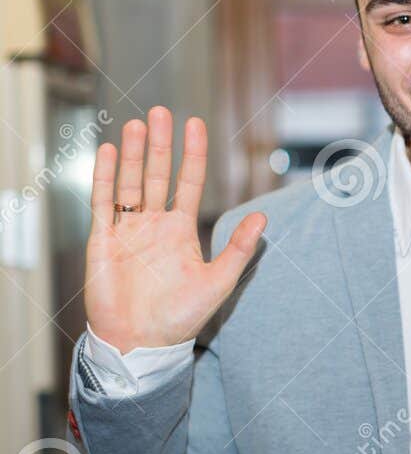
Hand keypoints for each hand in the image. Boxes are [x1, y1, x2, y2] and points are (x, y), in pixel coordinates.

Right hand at [85, 108, 265, 352]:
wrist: (141, 341)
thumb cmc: (181, 317)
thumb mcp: (219, 281)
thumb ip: (239, 249)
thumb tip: (264, 219)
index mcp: (182, 231)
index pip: (188, 182)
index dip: (192, 154)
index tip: (194, 124)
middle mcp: (154, 225)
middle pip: (156, 174)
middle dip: (158, 144)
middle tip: (160, 112)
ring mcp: (127, 230)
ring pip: (129, 182)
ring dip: (130, 154)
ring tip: (136, 124)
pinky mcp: (102, 240)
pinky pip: (103, 202)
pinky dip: (104, 177)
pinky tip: (105, 152)